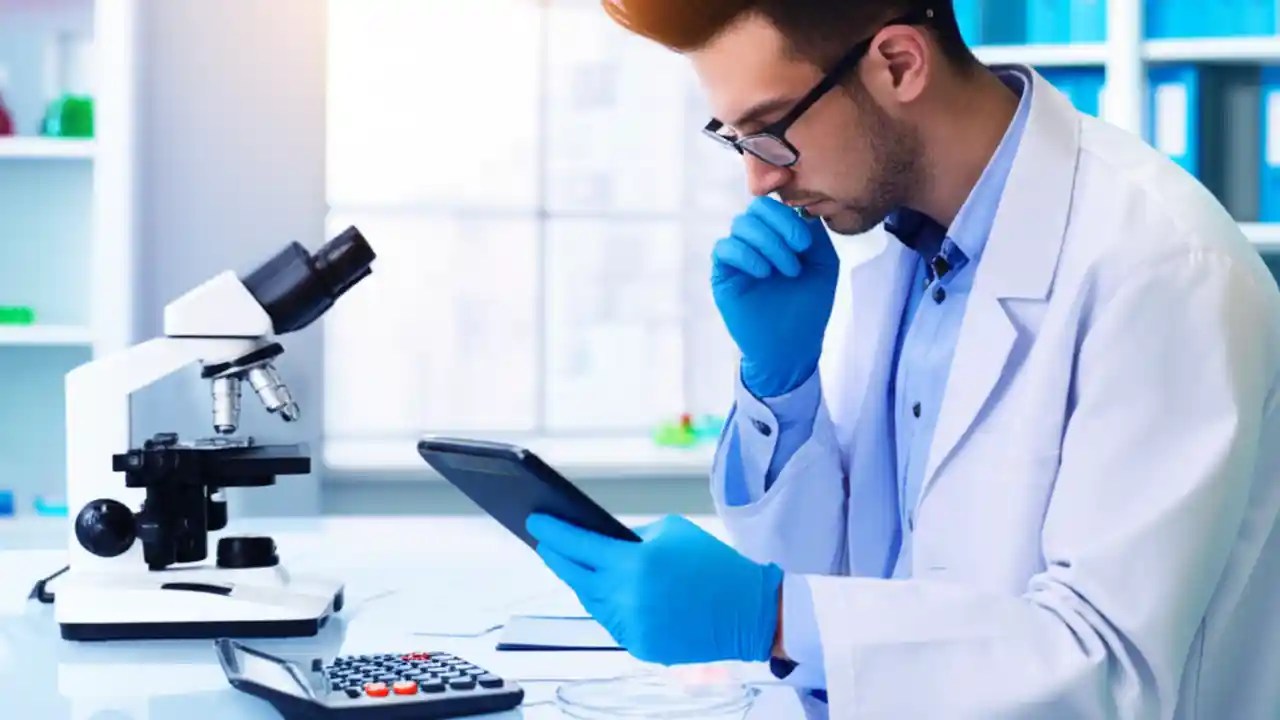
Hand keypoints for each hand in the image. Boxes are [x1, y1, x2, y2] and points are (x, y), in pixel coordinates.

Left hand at [526, 514, 783, 665]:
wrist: (748, 610)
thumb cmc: (713, 564)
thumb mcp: (671, 531)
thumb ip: (632, 536)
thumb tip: (599, 542)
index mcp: (635, 562)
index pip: (579, 545)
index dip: (553, 532)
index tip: (535, 522)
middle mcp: (627, 597)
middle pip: (576, 577)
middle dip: (557, 557)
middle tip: (545, 543)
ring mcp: (632, 626)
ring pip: (591, 602)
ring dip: (581, 583)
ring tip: (570, 565)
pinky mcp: (641, 647)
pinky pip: (612, 622)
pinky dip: (606, 606)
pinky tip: (600, 592)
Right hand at [712, 196, 839, 397]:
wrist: (792, 346)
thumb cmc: (808, 308)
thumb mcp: (823, 265)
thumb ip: (813, 234)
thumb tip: (797, 210)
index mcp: (779, 236)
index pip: (775, 204)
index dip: (789, 215)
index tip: (805, 244)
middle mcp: (757, 242)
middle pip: (755, 208)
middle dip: (779, 225)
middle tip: (798, 251)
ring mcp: (739, 257)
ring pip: (741, 226)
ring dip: (768, 244)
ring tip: (786, 271)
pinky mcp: (723, 275)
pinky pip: (724, 249)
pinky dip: (746, 255)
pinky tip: (764, 274)